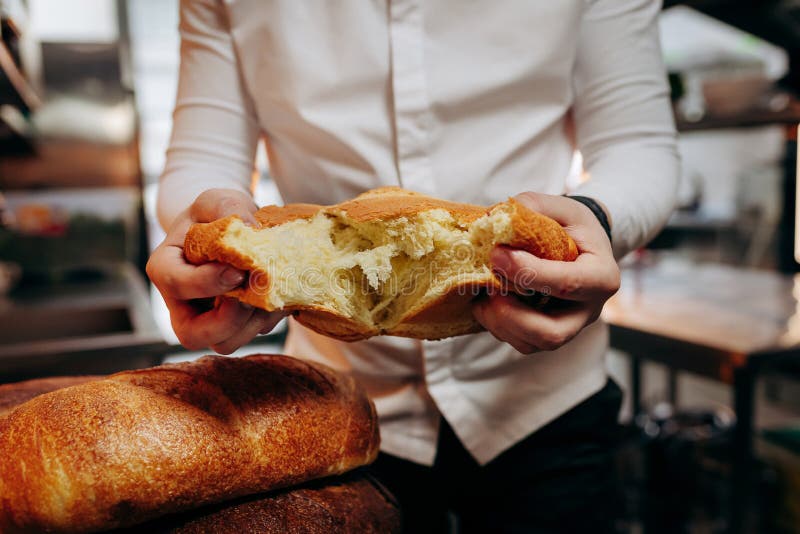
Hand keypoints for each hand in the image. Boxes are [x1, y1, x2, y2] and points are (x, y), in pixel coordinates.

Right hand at [146, 188, 284, 353]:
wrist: (231, 229)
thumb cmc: (216, 213)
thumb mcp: (216, 200)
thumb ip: (228, 208)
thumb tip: (250, 228)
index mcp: (165, 269)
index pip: (176, 285)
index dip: (207, 283)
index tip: (237, 270)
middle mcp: (182, 303)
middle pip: (194, 334)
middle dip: (230, 318)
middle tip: (254, 289)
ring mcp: (209, 319)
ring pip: (228, 341)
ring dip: (255, 320)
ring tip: (273, 287)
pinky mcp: (238, 325)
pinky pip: (254, 333)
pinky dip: (272, 315)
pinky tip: (282, 288)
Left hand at [473, 192, 619, 353]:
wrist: (581, 246)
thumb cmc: (573, 227)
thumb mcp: (562, 208)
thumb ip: (533, 206)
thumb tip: (495, 217)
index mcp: (601, 276)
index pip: (567, 284)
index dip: (527, 272)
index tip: (497, 253)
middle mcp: (589, 310)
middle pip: (552, 333)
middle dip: (512, 315)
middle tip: (489, 287)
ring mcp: (569, 327)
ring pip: (533, 344)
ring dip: (499, 323)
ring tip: (482, 295)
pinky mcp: (548, 333)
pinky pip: (521, 343)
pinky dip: (497, 327)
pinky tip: (486, 302)